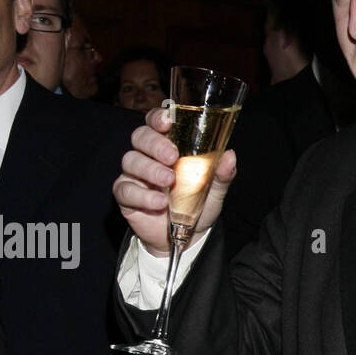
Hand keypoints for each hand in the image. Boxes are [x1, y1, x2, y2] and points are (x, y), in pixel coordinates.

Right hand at [113, 107, 236, 256]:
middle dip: (155, 143)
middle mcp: (148, 155)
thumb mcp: (215, 189)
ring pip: (131, 160)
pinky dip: (142, 195)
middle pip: (140, 137)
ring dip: (150, 168)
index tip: (168, 121)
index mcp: (168, 145)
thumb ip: (222, 173)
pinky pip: (125, 190)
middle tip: (171, 156)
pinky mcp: (127, 196)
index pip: (156, 122)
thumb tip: (230, 155)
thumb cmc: (198, 204)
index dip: (158, 117)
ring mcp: (135, 175)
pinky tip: (159, 202)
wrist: (188, 237)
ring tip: (169, 180)